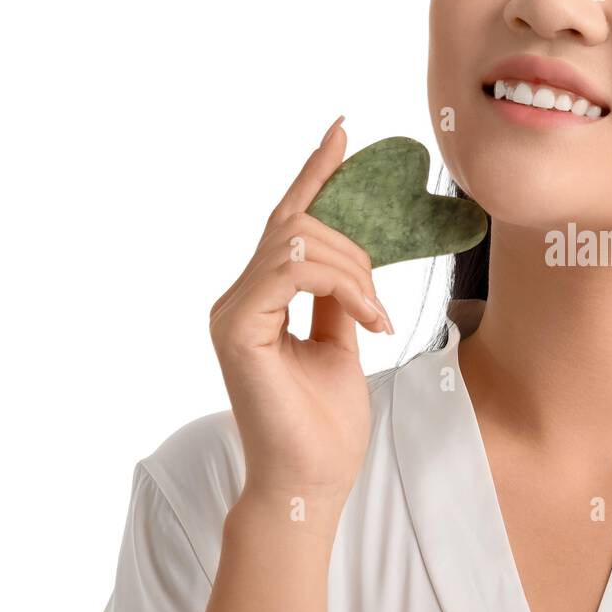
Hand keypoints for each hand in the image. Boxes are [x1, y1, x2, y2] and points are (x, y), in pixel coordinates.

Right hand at [208, 116, 393, 507]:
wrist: (315, 479)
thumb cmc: (327, 425)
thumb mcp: (343, 345)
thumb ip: (338, 298)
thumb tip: (350, 264)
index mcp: (260, 299)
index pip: (287, 221)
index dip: (315, 173)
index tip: (342, 132)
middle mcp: (238, 298)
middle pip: (296, 225)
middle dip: (354, 247)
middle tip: (379, 300)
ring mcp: (233, 311)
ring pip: (296, 241)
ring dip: (353, 271)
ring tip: (375, 317)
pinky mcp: (238, 328)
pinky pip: (290, 269)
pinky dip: (341, 285)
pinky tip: (366, 321)